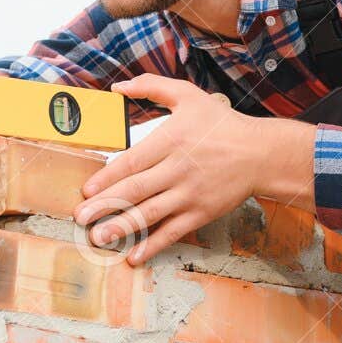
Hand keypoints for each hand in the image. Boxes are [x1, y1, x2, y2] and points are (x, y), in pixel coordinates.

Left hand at [74, 74, 288, 265]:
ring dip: (123, 227)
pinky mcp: (202, 213)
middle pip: (137, 190)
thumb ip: (152, 87)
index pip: (133, 161)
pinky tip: (134, 256)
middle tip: (80, 218)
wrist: (260, 153)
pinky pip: (174, 232)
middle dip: (106, 206)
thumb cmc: (221, 124)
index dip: (108, 177)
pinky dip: (153, 245)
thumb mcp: (188, 95)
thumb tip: (117, 87)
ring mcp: (190, 194)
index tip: (87, 190)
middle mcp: (179, 169)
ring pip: (151, 214)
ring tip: (99, 238)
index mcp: (172, 140)